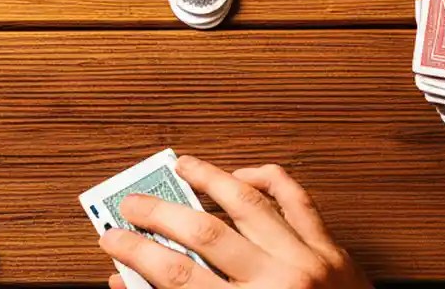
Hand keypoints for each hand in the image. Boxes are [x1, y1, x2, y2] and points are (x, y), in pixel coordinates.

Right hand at [100, 156, 370, 288]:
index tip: (112, 239)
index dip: (137, 252)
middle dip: (159, 213)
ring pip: (250, 201)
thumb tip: (131, 285)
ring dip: (210, 178)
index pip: (176, 276)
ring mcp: (308, 261)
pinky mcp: (333, 251)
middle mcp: (279, 283)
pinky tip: (244, 174)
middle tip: (131, 203)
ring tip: (182, 166)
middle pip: (205, 232)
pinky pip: (298, 200)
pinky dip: (269, 180)